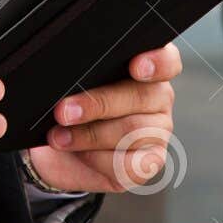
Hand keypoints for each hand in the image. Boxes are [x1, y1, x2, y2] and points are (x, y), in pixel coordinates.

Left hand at [25, 44, 180, 193]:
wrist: (55, 146)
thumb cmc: (68, 106)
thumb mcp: (71, 84)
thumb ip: (83, 73)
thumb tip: (70, 72)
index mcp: (145, 66)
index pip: (167, 59)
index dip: (156, 62)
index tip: (136, 68)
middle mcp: (158, 96)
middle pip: (140, 96)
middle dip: (98, 104)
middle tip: (64, 111)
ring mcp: (158, 130)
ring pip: (132, 131)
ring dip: (90, 135)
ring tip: (60, 137)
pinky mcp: (151, 161)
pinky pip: (129, 163)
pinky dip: (98, 159)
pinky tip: (81, 154)